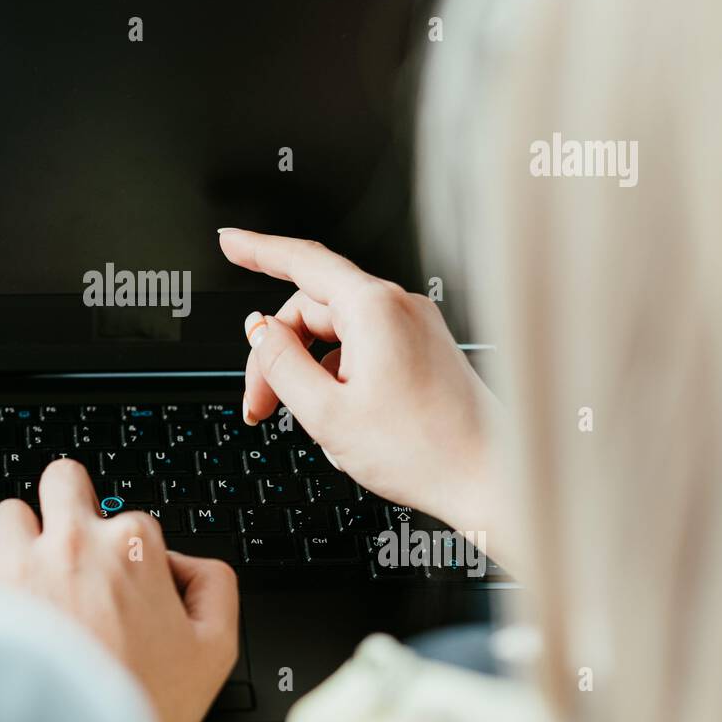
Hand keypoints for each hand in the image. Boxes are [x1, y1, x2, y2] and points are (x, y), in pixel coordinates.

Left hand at [0, 459, 238, 721]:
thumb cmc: (144, 700)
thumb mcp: (216, 649)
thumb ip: (214, 587)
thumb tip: (186, 563)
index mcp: (132, 548)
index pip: (132, 518)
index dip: (132, 550)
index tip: (127, 582)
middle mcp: (74, 544)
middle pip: (62, 478)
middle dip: (66, 501)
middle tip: (69, 536)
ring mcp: (22, 564)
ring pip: (9, 513)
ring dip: (19, 539)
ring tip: (30, 576)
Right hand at [219, 229, 502, 549]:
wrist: (490, 479)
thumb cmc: (425, 451)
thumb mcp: (326, 412)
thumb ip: (281, 364)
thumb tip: (259, 330)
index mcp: (373, 309)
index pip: (301, 261)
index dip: (257, 250)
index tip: (230, 241)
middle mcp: (398, 307)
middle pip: (313, 310)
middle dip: (278, 355)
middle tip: (260, 406)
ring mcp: (415, 327)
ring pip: (336, 334)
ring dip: (310, 373)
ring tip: (315, 424)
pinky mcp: (423, 349)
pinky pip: (363, 348)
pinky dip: (340, 377)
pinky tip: (345, 420)